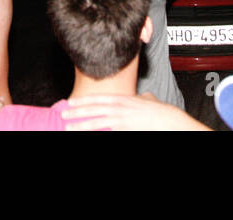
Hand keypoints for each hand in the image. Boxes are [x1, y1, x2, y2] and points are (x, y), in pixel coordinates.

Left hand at [59, 93, 206, 130]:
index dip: (84, 100)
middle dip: (77, 111)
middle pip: (94, 108)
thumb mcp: (149, 100)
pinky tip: (85, 135)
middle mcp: (120, 107)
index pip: (99, 99)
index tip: (71, 102)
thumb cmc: (160, 112)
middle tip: (63, 114)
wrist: (169, 120)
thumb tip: (143, 96)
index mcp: (123, 99)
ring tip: (68, 127)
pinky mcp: (124, 129)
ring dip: (80, 124)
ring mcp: (121, 119)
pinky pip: (106, 133)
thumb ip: (142, 98)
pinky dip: (96, 134)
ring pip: (96, 121)